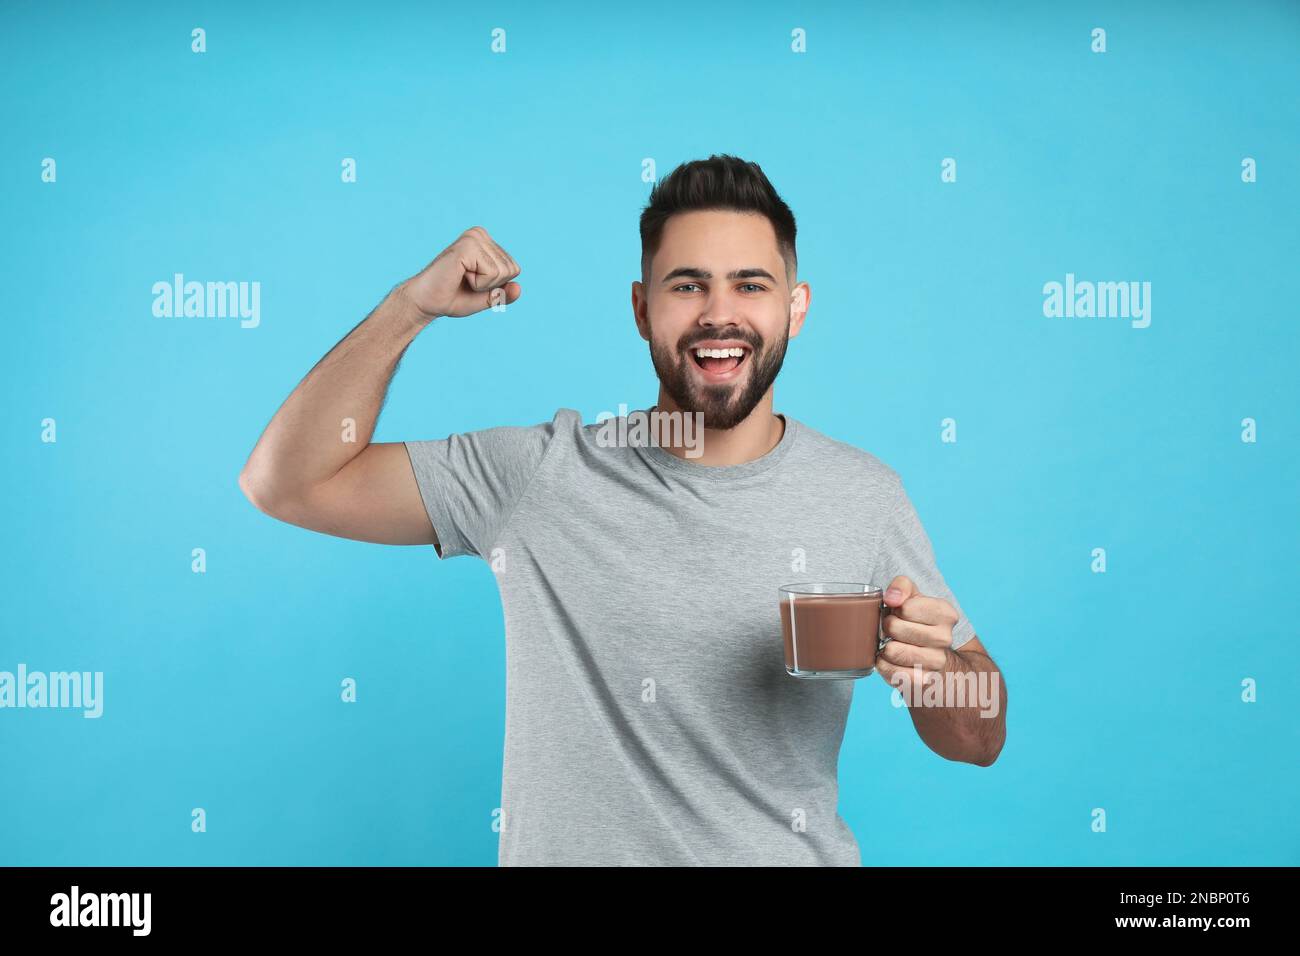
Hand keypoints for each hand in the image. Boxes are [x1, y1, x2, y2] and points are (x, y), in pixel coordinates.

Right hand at [398, 226, 521, 321]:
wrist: (426, 302)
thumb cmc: (452, 297)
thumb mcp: (486, 297)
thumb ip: (504, 293)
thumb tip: (519, 288)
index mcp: (486, 241)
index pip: (514, 269)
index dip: (496, 285)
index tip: (472, 283)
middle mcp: (480, 234)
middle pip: (511, 270)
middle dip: (491, 285)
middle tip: (465, 282)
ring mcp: (473, 237)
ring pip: (502, 272)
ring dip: (483, 285)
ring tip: (461, 278)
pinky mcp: (467, 245)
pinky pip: (492, 273)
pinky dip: (478, 284)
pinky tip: (459, 276)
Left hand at [874, 575, 960, 689]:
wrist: (929, 654)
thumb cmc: (915, 620)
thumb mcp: (911, 596)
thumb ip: (901, 586)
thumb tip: (891, 598)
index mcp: (945, 613)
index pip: (905, 607)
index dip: (894, 609)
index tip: (900, 613)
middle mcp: (945, 638)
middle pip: (894, 628)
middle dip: (886, 627)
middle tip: (892, 629)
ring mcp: (936, 662)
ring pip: (892, 651)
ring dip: (884, 646)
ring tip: (891, 644)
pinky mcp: (924, 681)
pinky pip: (891, 672)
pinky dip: (884, 665)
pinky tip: (890, 660)